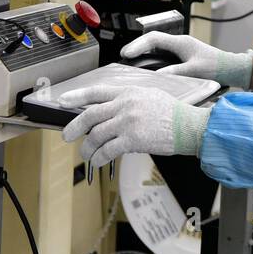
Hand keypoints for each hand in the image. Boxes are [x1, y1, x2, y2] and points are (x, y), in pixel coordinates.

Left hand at [58, 85, 209, 165]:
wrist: (189, 126)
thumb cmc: (173, 113)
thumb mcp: (149, 95)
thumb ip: (128, 100)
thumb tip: (110, 110)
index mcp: (128, 92)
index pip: (96, 91)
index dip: (77, 96)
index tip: (62, 101)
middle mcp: (125, 105)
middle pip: (90, 115)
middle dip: (74, 127)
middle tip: (67, 135)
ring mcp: (128, 122)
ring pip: (96, 135)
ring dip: (87, 147)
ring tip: (86, 153)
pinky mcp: (133, 139)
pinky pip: (108, 150)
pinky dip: (99, 157)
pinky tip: (97, 161)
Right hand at [121, 31, 252, 86]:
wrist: (233, 69)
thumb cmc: (217, 67)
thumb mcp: (195, 71)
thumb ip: (175, 72)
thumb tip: (156, 77)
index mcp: (181, 42)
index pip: (154, 39)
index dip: (138, 45)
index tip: (127, 53)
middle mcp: (179, 43)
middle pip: (152, 40)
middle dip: (137, 46)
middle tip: (123, 56)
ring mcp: (180, 50)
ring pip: (156, 47)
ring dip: (143, 51)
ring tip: (130, 61)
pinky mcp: (182, 57)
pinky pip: (162, 54)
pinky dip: (151, 58)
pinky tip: (146, 68)